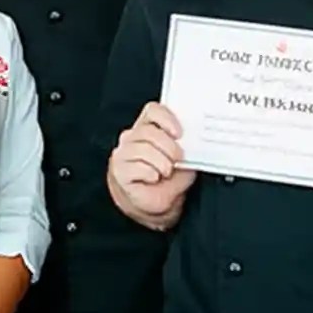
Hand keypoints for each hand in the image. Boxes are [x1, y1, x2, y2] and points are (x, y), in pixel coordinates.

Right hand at [109, 102, 196, 216]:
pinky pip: (136, 167)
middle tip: (178, 159)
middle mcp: (133, 137)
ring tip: (166, 171)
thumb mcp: (184, 159)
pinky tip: (153, 178)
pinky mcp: (119, 170)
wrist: (156, 202)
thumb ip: (186, 147)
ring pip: (143, 149)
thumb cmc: (169, 177)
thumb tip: (193, 141)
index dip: (166, 119)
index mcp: (149, 127)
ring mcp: (123, 153)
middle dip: (168, 147)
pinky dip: (150, 174)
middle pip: (148, 132)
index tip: (179, 133)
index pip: (152, 111)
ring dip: (161, 163)